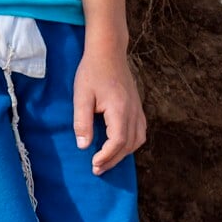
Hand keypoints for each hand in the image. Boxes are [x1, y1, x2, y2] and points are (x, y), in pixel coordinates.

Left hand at [74, 43, 145, 174]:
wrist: (108, 52)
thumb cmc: (92, 72)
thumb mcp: (81, 96)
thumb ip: (82, 121)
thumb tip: (83, 146)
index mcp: (119, 109)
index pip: (117, 141)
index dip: (107, 156)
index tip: (93, 164)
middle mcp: (133, 111)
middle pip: (128, 145)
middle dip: (113, 160)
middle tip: (97, 169)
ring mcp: (138, 109)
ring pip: (138, 140)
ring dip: (123, 153)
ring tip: (107, 160)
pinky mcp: (137, 106)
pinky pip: (140, 131)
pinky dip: (131, 143)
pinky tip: (119, 146)